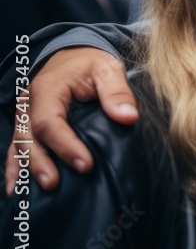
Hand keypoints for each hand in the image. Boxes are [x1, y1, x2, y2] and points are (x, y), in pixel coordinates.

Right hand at [5, 48, 137, 194]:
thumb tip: (128, 117)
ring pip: (18, 145)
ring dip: (25, 170)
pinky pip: (15, 147)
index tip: (86, 165)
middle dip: (40, 163)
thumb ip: (117, 91)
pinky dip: (14, 168)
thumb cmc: (90, 63)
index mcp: (48, 89)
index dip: (66, 146)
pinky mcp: (24, 124)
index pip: (51, 122)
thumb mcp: (107, 68)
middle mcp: (29, 104)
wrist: (70, 54)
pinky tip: (16, 190)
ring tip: (31, 194)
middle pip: (28, 138)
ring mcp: (23, 115)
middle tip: (55, 184)